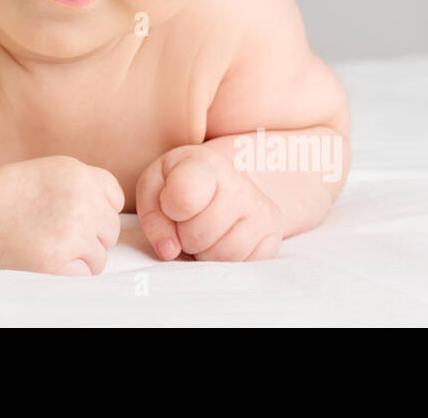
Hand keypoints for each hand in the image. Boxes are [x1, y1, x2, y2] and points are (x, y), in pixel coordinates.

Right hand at [0, 155, 123, 275]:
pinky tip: (47, 259)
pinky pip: (85, 274)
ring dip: (79, 257)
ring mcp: (73, 231)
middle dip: (89, 236)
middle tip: (56, 233)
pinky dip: (69, 273)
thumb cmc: (12, 196)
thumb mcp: (53, 173)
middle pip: (110, 229)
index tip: (72, 213)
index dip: (96, 210)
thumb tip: (110, 214)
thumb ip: (85, 186)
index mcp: (80, 174)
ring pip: (100, 256)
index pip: (114, 198)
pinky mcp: (60, 260)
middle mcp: (82, 200)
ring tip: (48, 245)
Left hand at [137, 145, 281, 261]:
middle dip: (184, 237)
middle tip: (188, 223)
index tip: (170, 204)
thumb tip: (169, 250)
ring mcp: (261, 209)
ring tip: (204, 232)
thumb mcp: (155, 186)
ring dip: (205, 252)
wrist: (227, 179)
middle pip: (199, 235)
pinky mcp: (274, 234)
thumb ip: (152, 216)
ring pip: (223, 255)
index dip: (168, 210)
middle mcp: (239, 183)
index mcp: (203, 163)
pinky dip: (226, 261)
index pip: (184, 198)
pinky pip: (243, 264)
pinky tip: (222, 240)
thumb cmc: (183, 183)